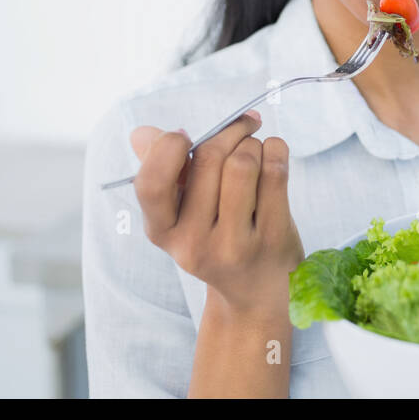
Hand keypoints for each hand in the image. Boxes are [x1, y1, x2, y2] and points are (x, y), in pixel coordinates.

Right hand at [129, 112, 304, 316]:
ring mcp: (235, 245)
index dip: (167, 148)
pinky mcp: (273, 239)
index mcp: (162, 232)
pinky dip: (277, 150)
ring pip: (244, 162)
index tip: (186, 136)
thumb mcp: (181, 214)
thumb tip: (141, 133)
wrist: (258, 292)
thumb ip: (161, 170)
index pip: (151, 184)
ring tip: (256, 153)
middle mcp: (194, 244)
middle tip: (242, 127)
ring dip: (254, 144)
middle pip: (208, 158)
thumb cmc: (218, 237)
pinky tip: (274, 156)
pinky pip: (275, 173)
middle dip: (229, 132)